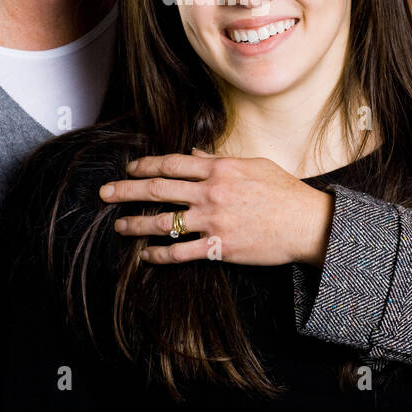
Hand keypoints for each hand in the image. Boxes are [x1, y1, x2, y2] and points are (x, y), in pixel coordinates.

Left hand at [102, 150, 333, 265]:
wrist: (307, 223)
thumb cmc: (284, 192)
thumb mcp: (253, 165)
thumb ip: (219, 160)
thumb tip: (194, 155)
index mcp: (219, 169)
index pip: (172, 164)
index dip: (145, 166)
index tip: (130, 169)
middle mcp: (211, 193)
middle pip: (158, 190)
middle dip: (126, 191)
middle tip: (105, 194)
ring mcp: (213, 221)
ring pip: (163, 222)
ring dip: (135, 225)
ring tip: (120, 227)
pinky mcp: (219, 247)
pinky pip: (180, 252)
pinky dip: (159, 254)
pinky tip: (145, 256)